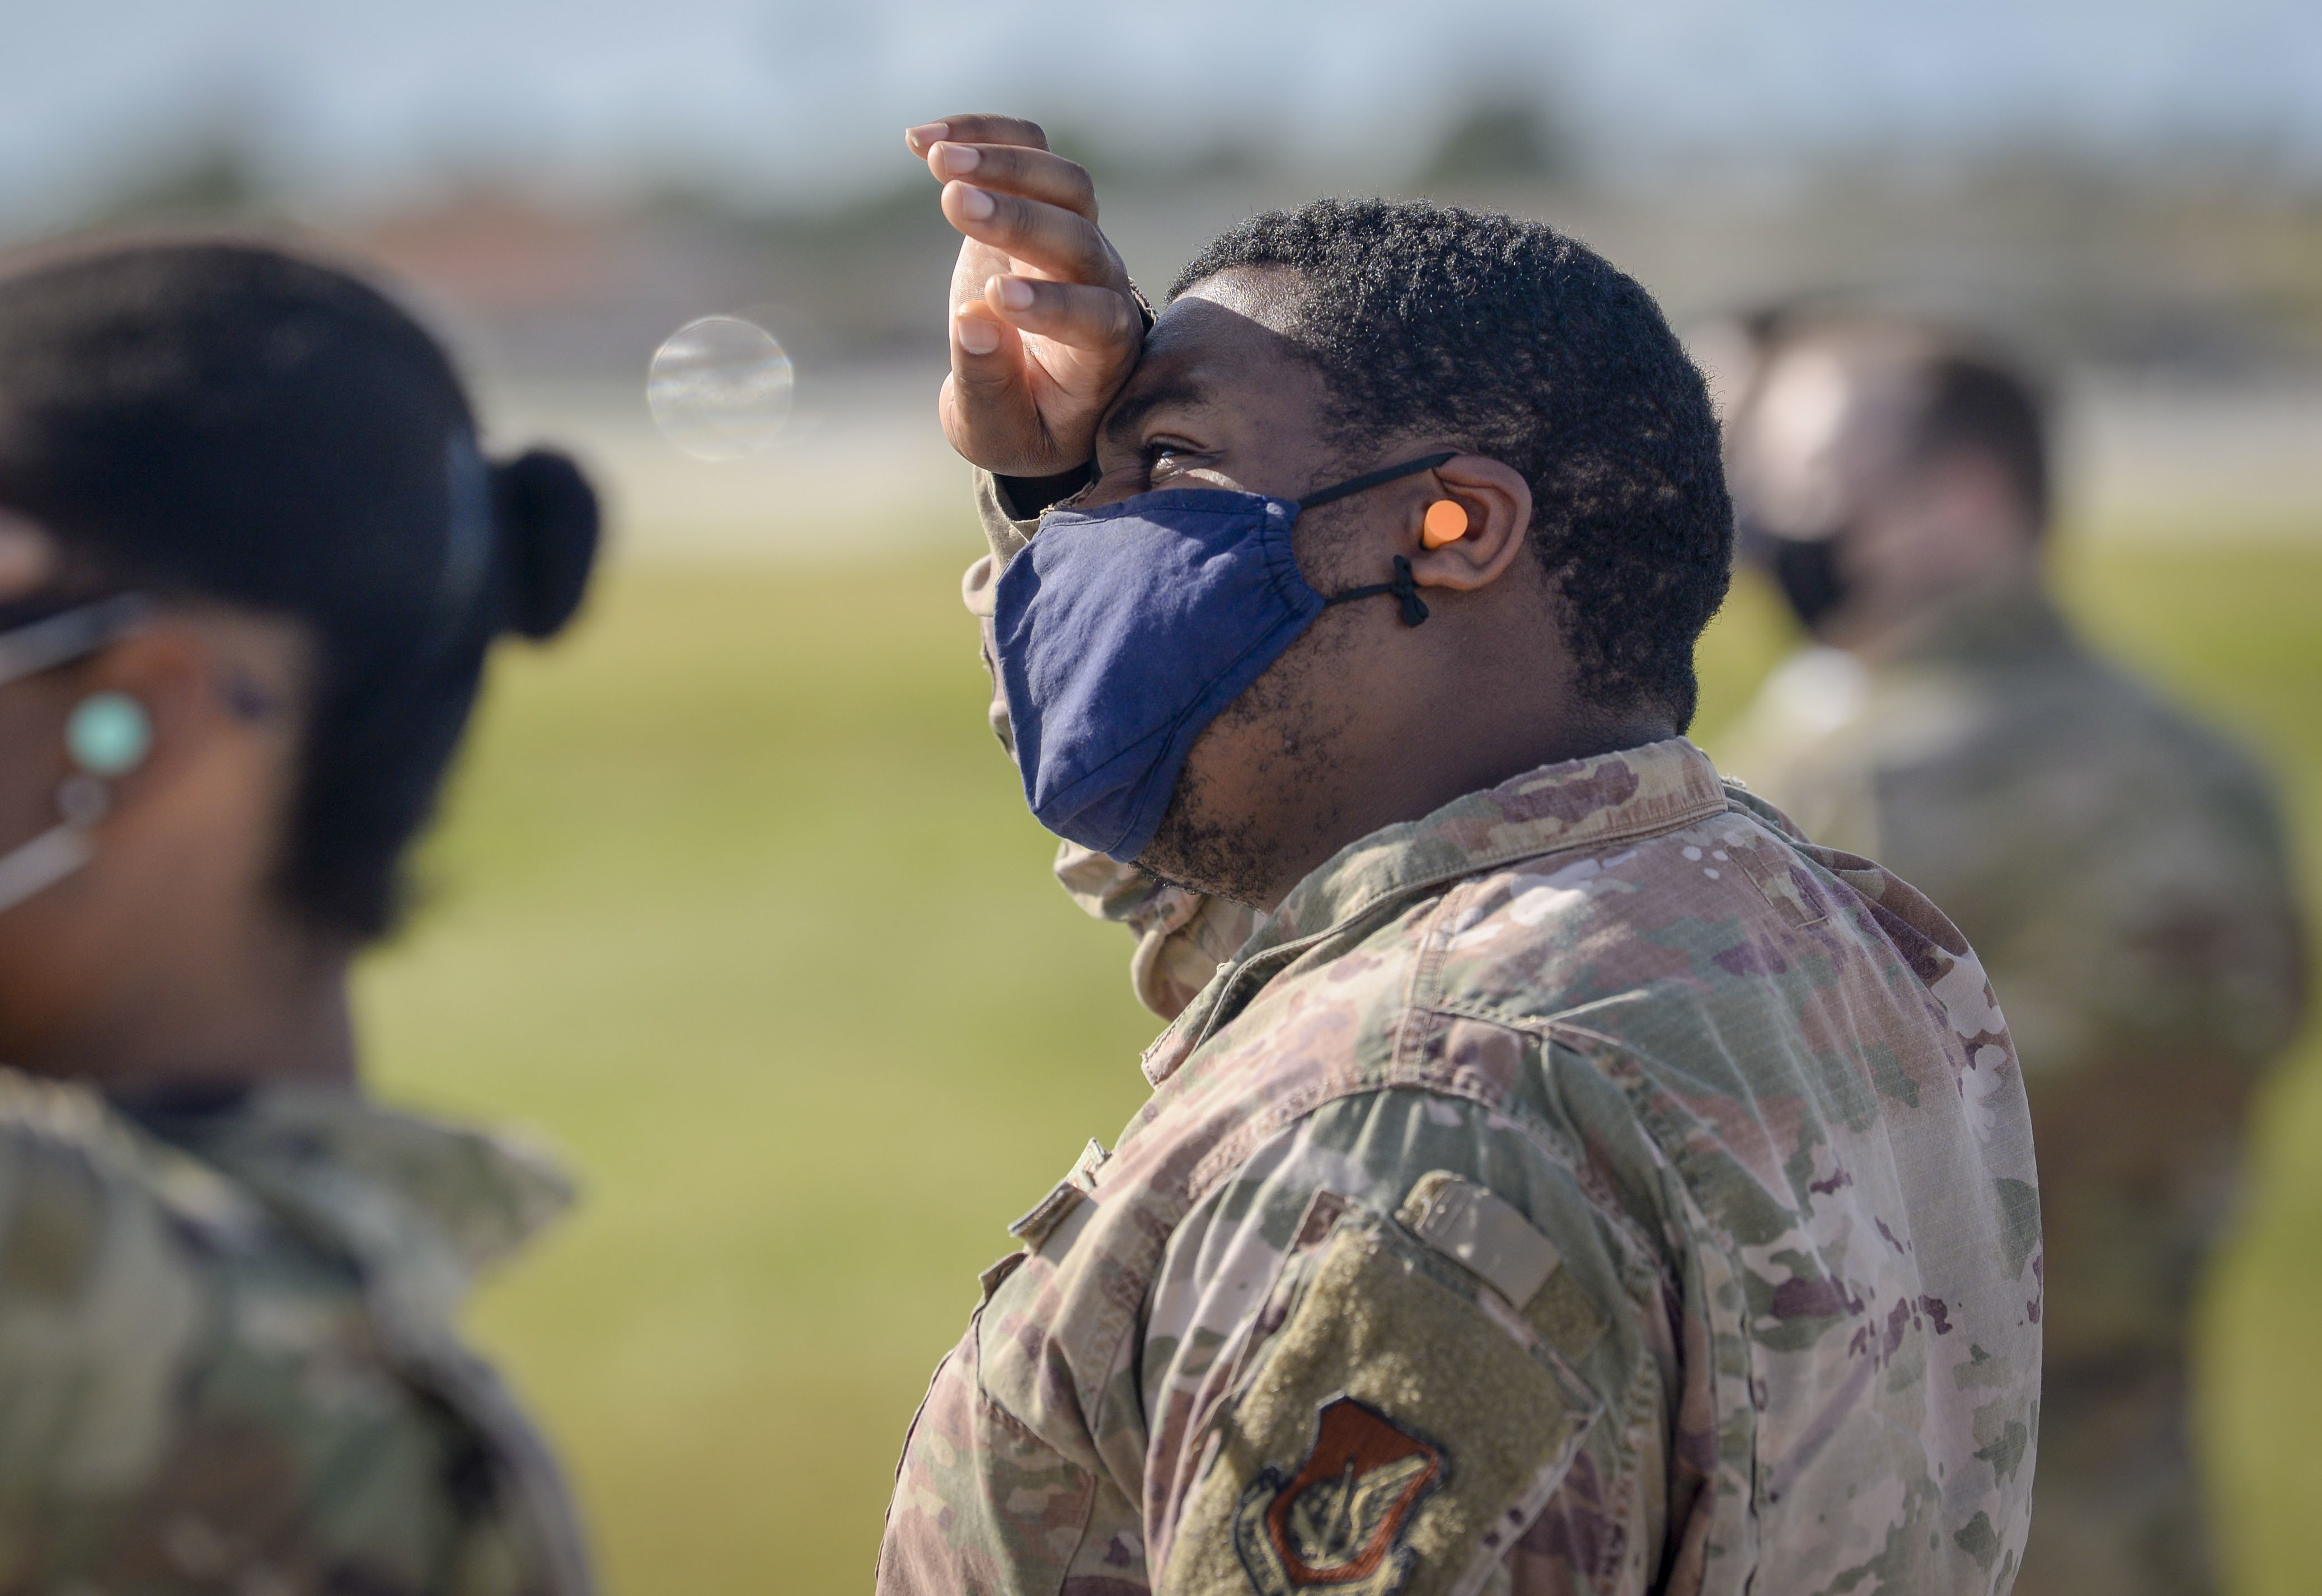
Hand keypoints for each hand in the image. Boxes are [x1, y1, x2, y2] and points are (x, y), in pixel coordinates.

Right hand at [905, 115, 1144, 478]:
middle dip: (1019, 218)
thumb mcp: (1000, 429)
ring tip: (936, 158)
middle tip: (954, 203)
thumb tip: (972, 323)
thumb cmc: (1020, 422)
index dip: (1052, 304)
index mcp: (1102, 352)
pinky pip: (1030, 149)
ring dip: (1004, 162)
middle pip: (1080, 237)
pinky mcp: (1041, 203)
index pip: (1095, 316)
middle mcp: (1100, 285)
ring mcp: (1076, 236)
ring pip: (1064, 182)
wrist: (1031, 388)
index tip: (997, 298)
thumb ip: (989, 386)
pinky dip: (984, 134)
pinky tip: (922, 141)